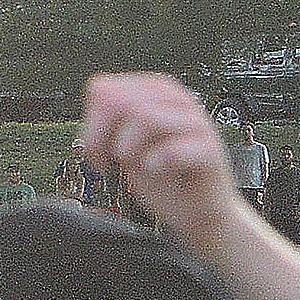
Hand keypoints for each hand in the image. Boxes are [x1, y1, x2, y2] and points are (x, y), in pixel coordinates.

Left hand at [78, 73, 247, 248]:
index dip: (90, 124)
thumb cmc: (162, 176)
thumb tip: (94, 101)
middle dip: (102, 137)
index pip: (105, 90)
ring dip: (128, 149)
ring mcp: (196, 122)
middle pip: (122, 101)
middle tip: (106, 161)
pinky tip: (155, 171)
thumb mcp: (123, 146)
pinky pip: (171, 149)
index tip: (93, 150)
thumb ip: (109, 122)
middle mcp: (177, 100)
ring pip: (146, 118)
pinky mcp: (210, 149)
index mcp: (154, 92)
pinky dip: (153, 165)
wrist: (196, 209)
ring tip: (135, 165)